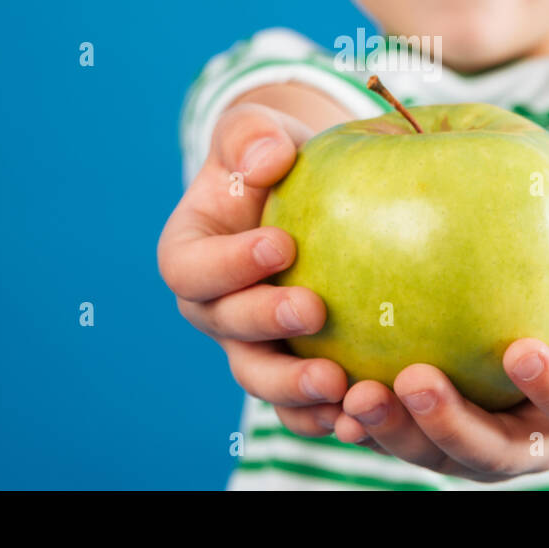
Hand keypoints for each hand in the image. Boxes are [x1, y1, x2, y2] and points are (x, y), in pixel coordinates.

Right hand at [157, 103, 349, 436]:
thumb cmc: (273, 156)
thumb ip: (250, 136)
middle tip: (314, 309)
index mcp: (189, 254)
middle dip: (266, 323)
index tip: (281, 244)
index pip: (192, 268)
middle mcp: (212, 308)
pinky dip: (323, 416)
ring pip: (260, 378)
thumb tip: (269, 158)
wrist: (307, 191)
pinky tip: (359, 417)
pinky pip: (299, 404)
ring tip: (338, 383)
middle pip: (226, 330)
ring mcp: (251, 343)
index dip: (229, 263)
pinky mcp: (293, 366)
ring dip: (294, 387)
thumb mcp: (254, 131)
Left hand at [332, 223, 548, 481]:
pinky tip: (326, 399)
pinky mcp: (422, 443)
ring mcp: (468, 451)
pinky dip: (359, 426)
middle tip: (412, 379)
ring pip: (430, 455)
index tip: (519, 347)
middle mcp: (523, 445)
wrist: (521, 332)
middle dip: (450, 424)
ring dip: (391, 431)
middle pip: (490, 452)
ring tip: (355, 394)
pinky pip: (390, 441)